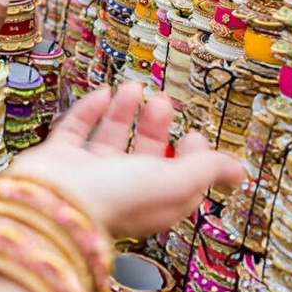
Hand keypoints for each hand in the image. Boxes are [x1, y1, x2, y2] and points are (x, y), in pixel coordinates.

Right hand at [6, 83, 244, 237]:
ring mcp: (87, 173)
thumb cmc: (115, 196)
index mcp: (151, 203)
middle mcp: (119, 189)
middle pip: (142, 155)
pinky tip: (102, 93)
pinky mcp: (60, 158)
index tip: (193, 134)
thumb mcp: (173, 181)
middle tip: (163, 102)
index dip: (189, 157)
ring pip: (109, 139)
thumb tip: (238, 170)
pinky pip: (76, 130)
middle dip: (155, 127)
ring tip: (134, 87)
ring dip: (124, 112)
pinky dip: (90, 111)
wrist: (52, 199)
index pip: (177, 180)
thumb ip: (204, 170)